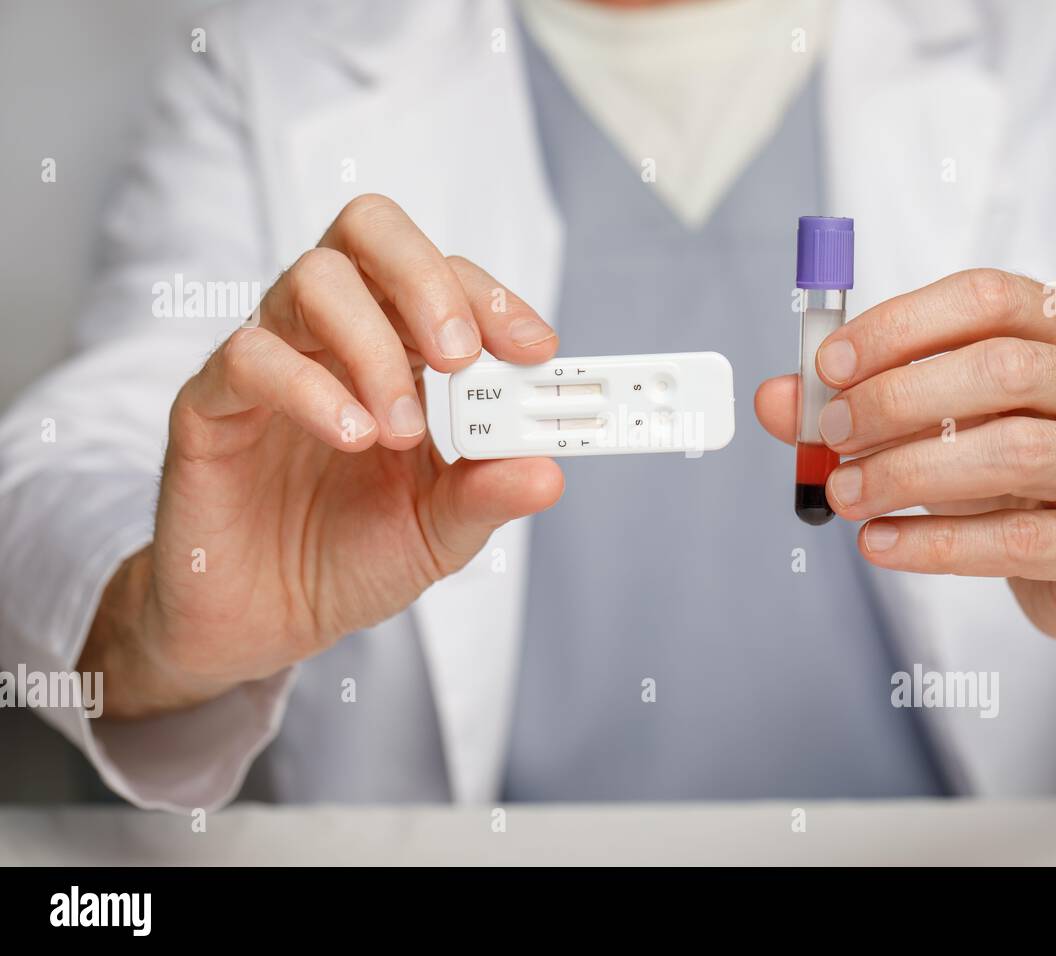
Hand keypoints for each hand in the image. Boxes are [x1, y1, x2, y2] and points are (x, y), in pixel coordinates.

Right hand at [82, 194, 563, 716]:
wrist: (266, 622)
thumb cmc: (351, 557)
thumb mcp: (440, 532)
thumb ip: (488, 495)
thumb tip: (551, 471)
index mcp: (397, 350)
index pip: (444, 276)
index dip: (493, 299)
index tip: (535, 351)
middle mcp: (333, 337)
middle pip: (370, 231)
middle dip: (428, 281)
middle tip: (460, 357)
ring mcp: (272, 362)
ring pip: (313, 278)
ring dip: (374, 346)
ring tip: (402, 430)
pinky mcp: (212, 404)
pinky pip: (252, 356)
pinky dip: (310, 389)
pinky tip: (351, 438)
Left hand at [756, 269, 1055, 641]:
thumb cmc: (1015, 469)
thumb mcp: (941, 420)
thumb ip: (858, 401)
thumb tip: (775, 400)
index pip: (986, 299)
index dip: (900, 327)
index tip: (829, 366)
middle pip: (1003, 370)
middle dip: (899, 400)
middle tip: (831, 434)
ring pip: (1015, 453)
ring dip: (909, 472)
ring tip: (845, 494)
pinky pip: (1019, 541)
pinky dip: (934, 543)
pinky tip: (879, 542)